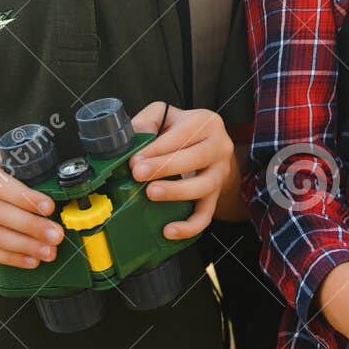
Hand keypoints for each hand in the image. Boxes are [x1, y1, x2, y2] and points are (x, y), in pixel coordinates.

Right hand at [0, 146, 60, 267]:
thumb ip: (6, 161)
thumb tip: (43, 169)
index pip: (1, 184)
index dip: (25, 198)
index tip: (49, 208)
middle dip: (31, 226)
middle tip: (56, 235)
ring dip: (23, 246)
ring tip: (48, 252)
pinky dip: (7, 257)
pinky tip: (29, 260)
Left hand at [129, 101, 234, 241]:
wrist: (209, 148)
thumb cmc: (182, 132)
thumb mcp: (166, 117)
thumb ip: (147, 121)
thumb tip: (128, 140)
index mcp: (206, 123)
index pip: (183, 134)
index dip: (157, 148)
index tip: (135, 160)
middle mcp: (219, 146)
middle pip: (196, 157)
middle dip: (164, 167)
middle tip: (138, 174)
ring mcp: (220, 173)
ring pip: (203, 186)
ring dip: (176, 192)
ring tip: (151, 194)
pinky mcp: (216, 196)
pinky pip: (206, 215)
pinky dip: (189, 226)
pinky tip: (168, 231)